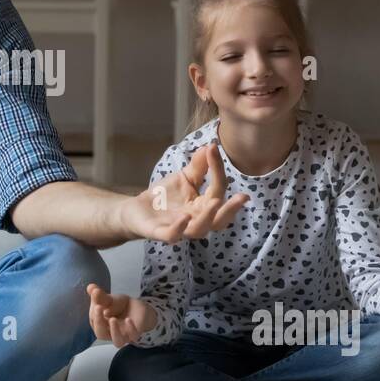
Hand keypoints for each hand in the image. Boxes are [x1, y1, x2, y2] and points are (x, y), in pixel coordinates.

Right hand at [87, 283, 155, 348]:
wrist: (136, 307)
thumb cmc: (118, 306)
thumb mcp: (108, 298)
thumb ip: (100, 295)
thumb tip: (90, 287)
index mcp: (100, 324)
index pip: (94, 322)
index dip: (94, 315)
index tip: (97, 305)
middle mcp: (110, 333)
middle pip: (101, 334)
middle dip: (99, 322)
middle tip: (99, 308)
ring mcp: (123, 335)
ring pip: (117, 341)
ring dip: (114, 331)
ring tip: (112, 319)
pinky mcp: (134, 334)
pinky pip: (133, 336)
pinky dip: (130, 329)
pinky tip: (128, 319)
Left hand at [119, 142, 248, 243]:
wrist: (137, 209)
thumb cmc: (165, 196)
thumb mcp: (184, 178)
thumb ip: (199, 166)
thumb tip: (210, 145)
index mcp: (204, 206)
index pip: (217, 189)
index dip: (217, 169)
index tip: (213, 148)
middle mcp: (196, 220)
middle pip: (219, 220)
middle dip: (231, 209)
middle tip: (243, 197)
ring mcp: (180, 229)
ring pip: (200, 230)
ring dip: (209, 217)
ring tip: (216, 203)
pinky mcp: (160, 233)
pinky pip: (172, 235)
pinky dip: (179, 229)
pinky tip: (184, 218)